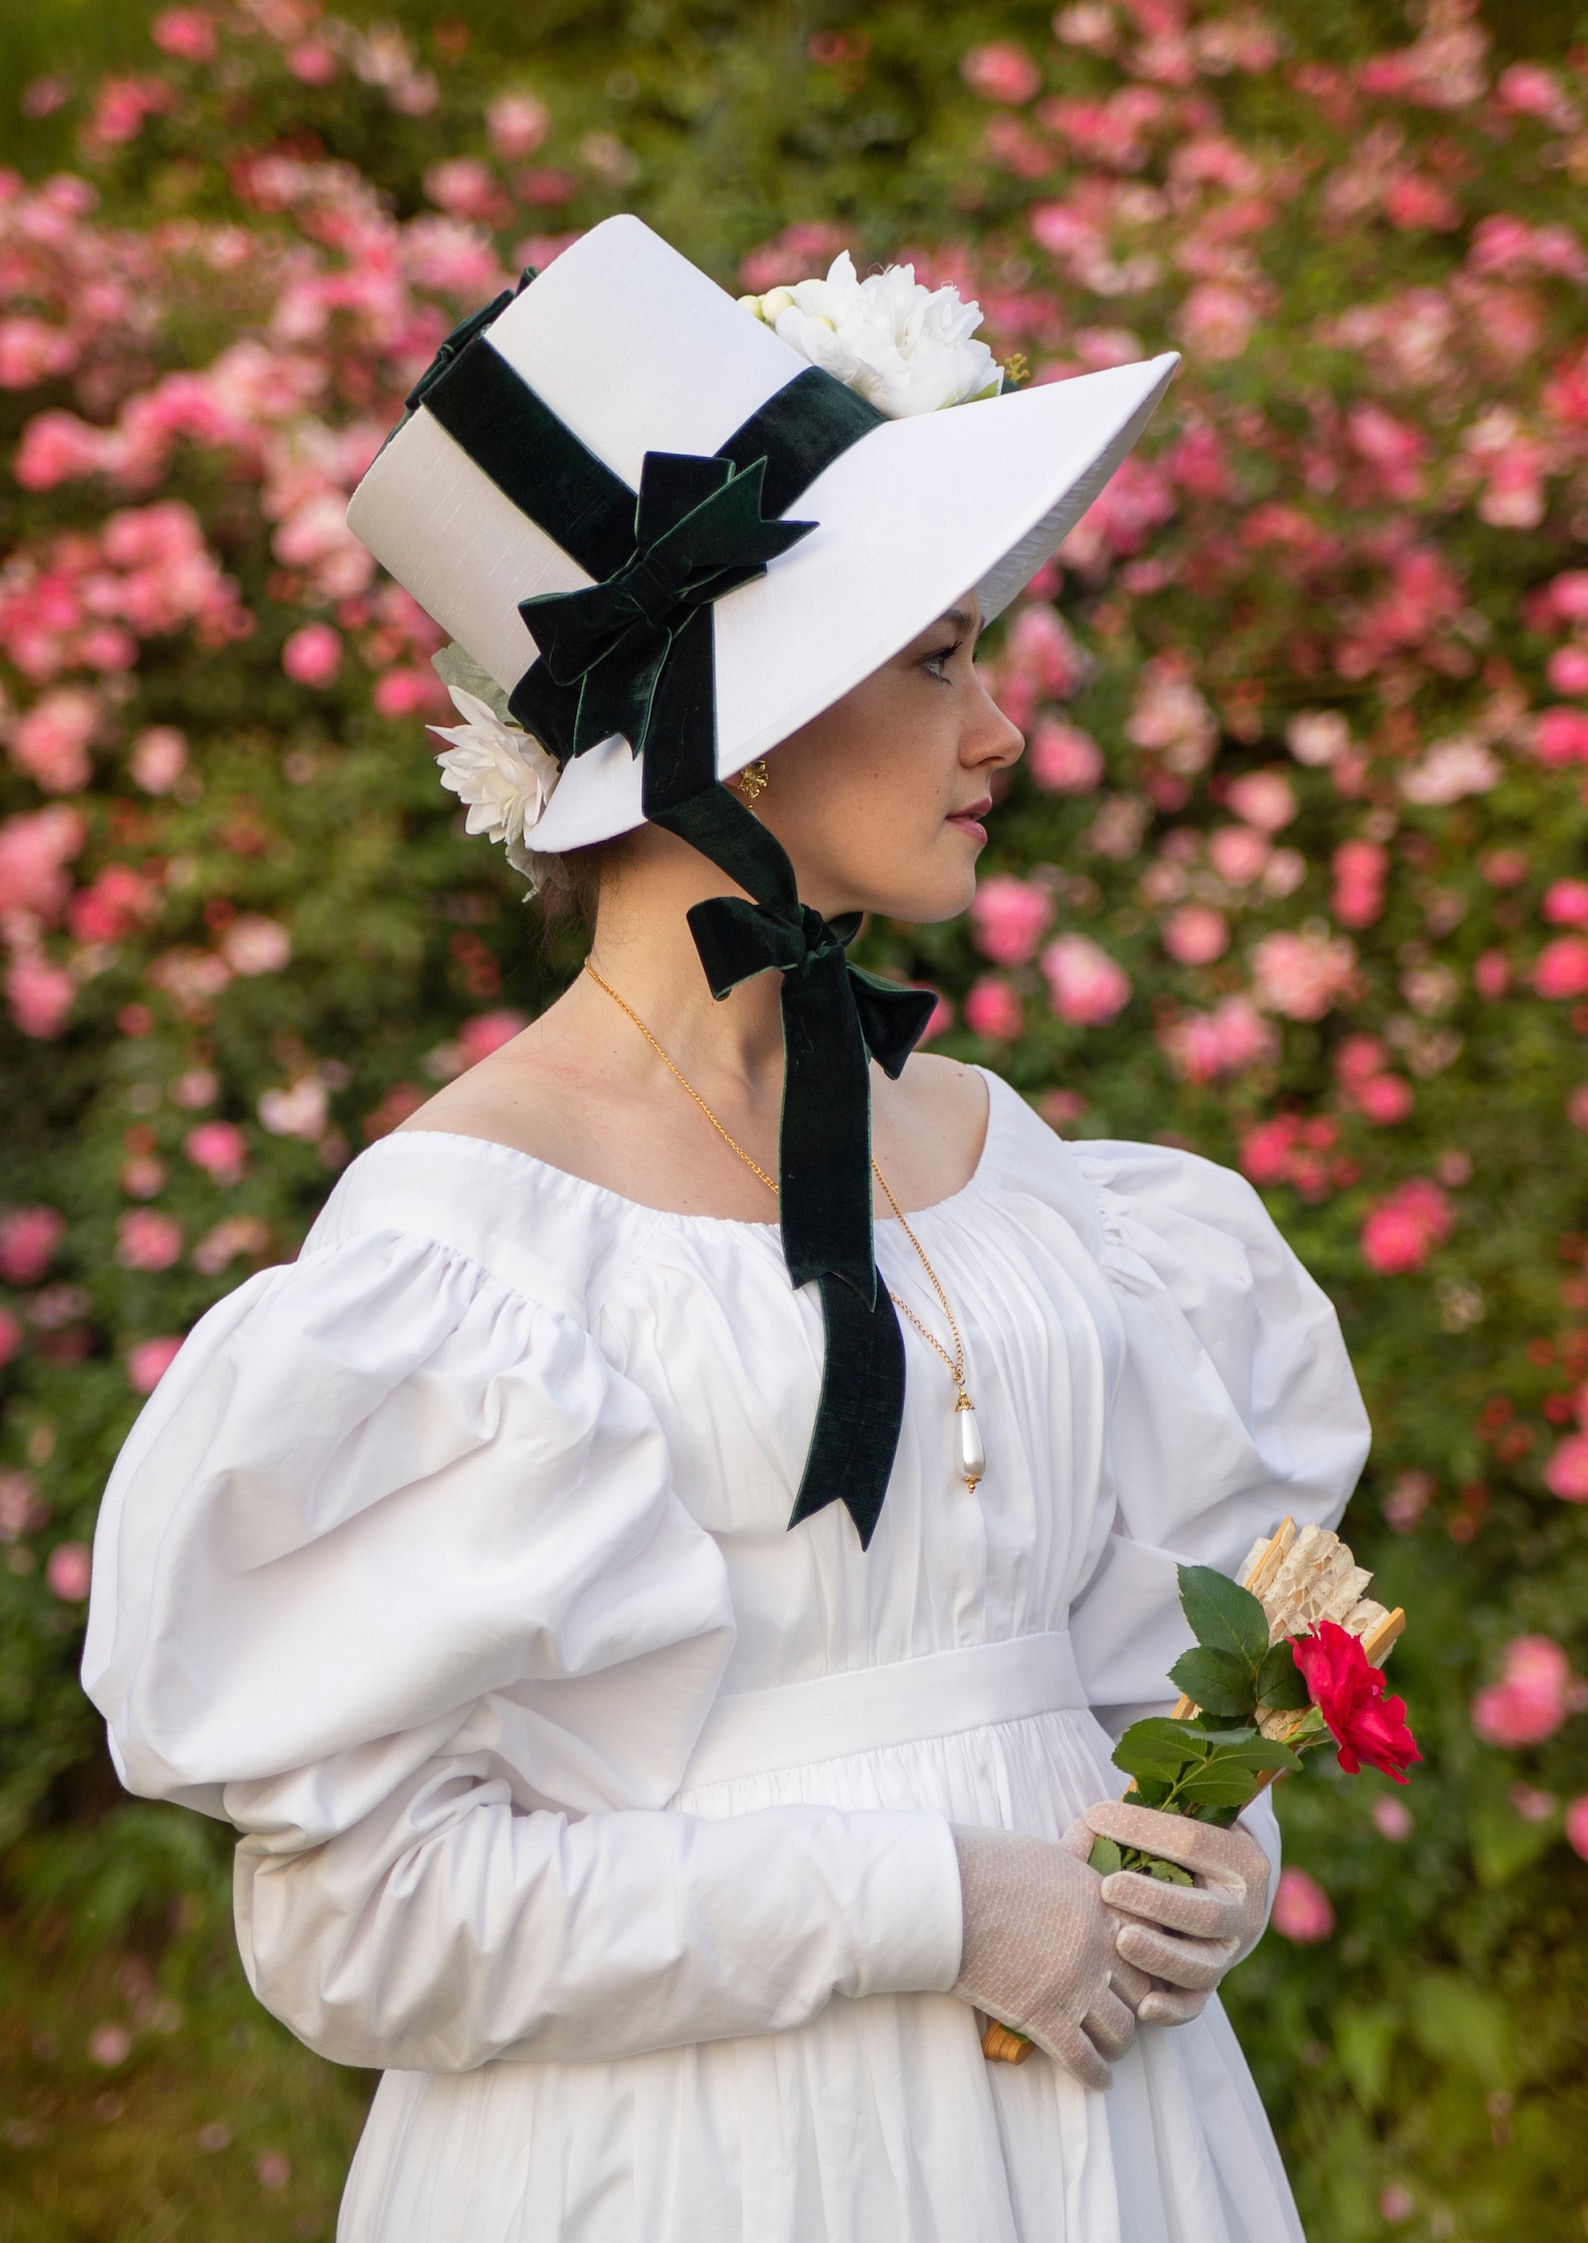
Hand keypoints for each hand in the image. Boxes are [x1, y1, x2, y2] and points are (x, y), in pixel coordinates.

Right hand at [950, 1824, 1149, 2089]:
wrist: (945, 1891)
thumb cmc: (985, 1864)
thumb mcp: (1046, 1854)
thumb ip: (1077, 1865)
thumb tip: (1085, 1846)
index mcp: (1102, 1904)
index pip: (1150, 1945)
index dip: (1148, 1964)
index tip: (1139, 1976)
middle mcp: (1098, 1945)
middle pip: (1142, 1992)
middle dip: (1137, 2007)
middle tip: (1125, 2015)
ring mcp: (1074, 1983)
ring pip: (1120, 2031)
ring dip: (1117, 2044)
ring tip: (1110, 2050)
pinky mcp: (1043, 2015)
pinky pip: (1083, 2059)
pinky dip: (1094, 2075)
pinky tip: (1096, 2081)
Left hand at [1076, 1800, 1271, 2025]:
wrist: (1222, 1886)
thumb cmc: (1183, 1845)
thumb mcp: (1178, 1823)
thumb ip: (1143, 1821)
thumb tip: (1090, 1821)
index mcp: (1241, 1860)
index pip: (1193, 1842)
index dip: (1143, 1829)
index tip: (1095, 1816)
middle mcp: (1245, 1910)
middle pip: (1203, 1913)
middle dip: (1155, 1901)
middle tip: (1108, 1887)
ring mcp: (1230, 1952)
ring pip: (1202, 1965)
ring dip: (1160, 1955)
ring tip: (1120, 1940)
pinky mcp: (1212, 1984)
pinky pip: (1195, 2004)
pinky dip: (1172, 2009)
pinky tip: (1142, 2005)